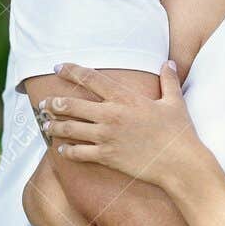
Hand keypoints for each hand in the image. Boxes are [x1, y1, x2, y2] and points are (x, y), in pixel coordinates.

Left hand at [41, 62, 204, 187]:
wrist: (180, 163)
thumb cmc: (179, 132)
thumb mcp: (175, 102)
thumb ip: (168, 81)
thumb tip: (168, 63)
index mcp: (126, 98)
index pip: (91, 79)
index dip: (71, 71)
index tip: (58, 67)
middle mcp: (111, 115)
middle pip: (72, 104)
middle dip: (53, 103)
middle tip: (44, 104)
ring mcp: (107, 137)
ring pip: (70, 129)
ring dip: (54, 126)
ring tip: (46, 125)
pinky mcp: (106, 156)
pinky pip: (78, 152)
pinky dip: (67, 151)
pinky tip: (61, 150)